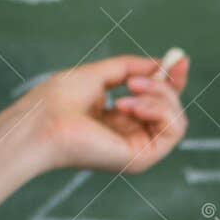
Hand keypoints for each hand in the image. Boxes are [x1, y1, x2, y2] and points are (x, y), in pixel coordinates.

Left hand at [17, 53, 189, 174]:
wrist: (41, 123)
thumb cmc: (58, 100)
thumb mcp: (98, 74)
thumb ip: (131, 68)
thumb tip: (163, 63)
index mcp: (116, 120)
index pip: (156, 102)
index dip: (170, 80)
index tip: (179, 59)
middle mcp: (129, 137)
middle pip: (171, 108)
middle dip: (164, 85)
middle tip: (136, 78)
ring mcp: (136, 149)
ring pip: (176, 118)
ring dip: (159, 95)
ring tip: (129, 90)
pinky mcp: (141, 159)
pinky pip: (172, 130)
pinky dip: (157, 109)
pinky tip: (128, 105)